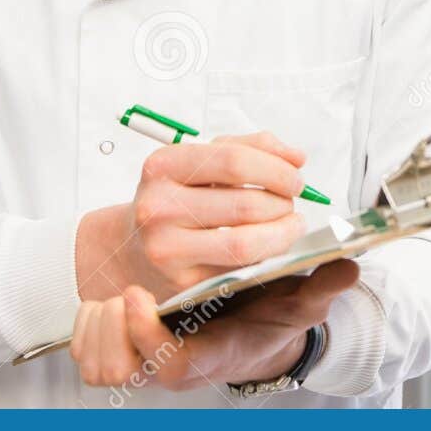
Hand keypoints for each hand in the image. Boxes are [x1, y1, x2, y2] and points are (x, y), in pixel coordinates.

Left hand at [69, 260, 360, 391]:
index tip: (134, 296)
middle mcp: (169, 364)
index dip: (145, 334)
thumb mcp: (297, 304)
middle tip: (124, 289)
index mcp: (208, 357)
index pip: (167, 362)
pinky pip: (84, 348)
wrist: (244, 331)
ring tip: (114, 294)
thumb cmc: (267, 317)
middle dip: (115, 325)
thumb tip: (348, 266)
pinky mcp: (121, 348)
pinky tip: (104, 301)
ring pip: (95, 359)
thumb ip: (320, 288)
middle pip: (119, 366)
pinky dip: (85, 325)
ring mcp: (140, 361)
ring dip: (96, 325)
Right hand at [75, 132, 308, 300]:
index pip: (234, 161)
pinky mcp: (181, 282)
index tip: (296, 177)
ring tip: (290, 224)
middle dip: (283, 203)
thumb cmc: (177, 196)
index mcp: (163, 165)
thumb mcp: (203, 160)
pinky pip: (238, 269)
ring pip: (244, 243)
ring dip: (281, 233)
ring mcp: (166, 248)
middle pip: (245, 204)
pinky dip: (265, 256)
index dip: (276, 169)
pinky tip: (270, 245)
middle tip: (292, 203)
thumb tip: (296, 157)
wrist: (134, 244)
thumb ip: (251, 148)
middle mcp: (158, 206)